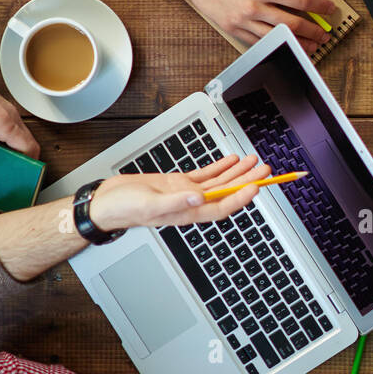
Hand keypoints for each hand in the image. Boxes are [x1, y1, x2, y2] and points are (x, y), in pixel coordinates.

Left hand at [0, 73, 38, 185]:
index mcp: (5, 123)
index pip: (30, 149)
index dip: (28, 164)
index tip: (20, 176)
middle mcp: (11, 116)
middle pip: (28, 143)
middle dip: (20, 160)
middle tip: (7, 172)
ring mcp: (7, 111)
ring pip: (20, 136)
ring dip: (12, 149)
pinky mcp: (0, 108)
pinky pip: (11, 128)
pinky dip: (6, 140)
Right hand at [89, 154, 270, 231]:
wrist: (107, 202)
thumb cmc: (124, 208)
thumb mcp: (150, 204)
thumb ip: (175, 202)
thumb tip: (199, 197)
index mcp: (187, 212)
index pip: (222, 206)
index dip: (240, 198)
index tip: (256, 187)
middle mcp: (191, 203)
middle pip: (226, 192)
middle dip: (247, 181)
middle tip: (265, 170)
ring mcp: (186, 193)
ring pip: (218, 182)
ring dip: (237, 172)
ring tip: (253, 161)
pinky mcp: (177, 183)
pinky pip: (205, 175)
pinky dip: (219, 167)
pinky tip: (230, 160)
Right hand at [171, 0, 335, 50]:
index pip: (301, 0)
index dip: (319, 6)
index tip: (328, 9)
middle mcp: (254, 6)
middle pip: (293, 24)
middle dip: (313, 31)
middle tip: (324, 36)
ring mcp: (242, 19)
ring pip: (276, 37)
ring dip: (297, 43)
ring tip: (310, 47)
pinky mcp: (232, 27)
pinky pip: (257, 40)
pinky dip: (272, 43)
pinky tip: (282, 45)